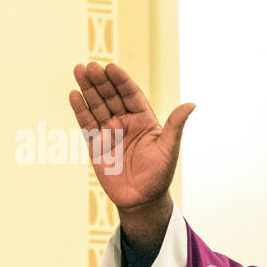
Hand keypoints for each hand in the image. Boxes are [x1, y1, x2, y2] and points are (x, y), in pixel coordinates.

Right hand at [68, 62, 193, 248]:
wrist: (142, 200)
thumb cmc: (159, 175)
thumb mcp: (169, 149)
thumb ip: (175, 126)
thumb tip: (192, 104)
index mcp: (144, 120)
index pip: (131, 95)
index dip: (121, 81)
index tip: (111, 67)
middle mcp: (125, 122)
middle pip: (111, 96)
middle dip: (101, 81)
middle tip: (90, 65)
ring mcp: (109, 132)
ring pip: (97, 106)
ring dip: (88, 89)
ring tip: (78, 70)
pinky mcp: (96, 144)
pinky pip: (87, 123)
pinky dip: (80, 109)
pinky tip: (74, 94)